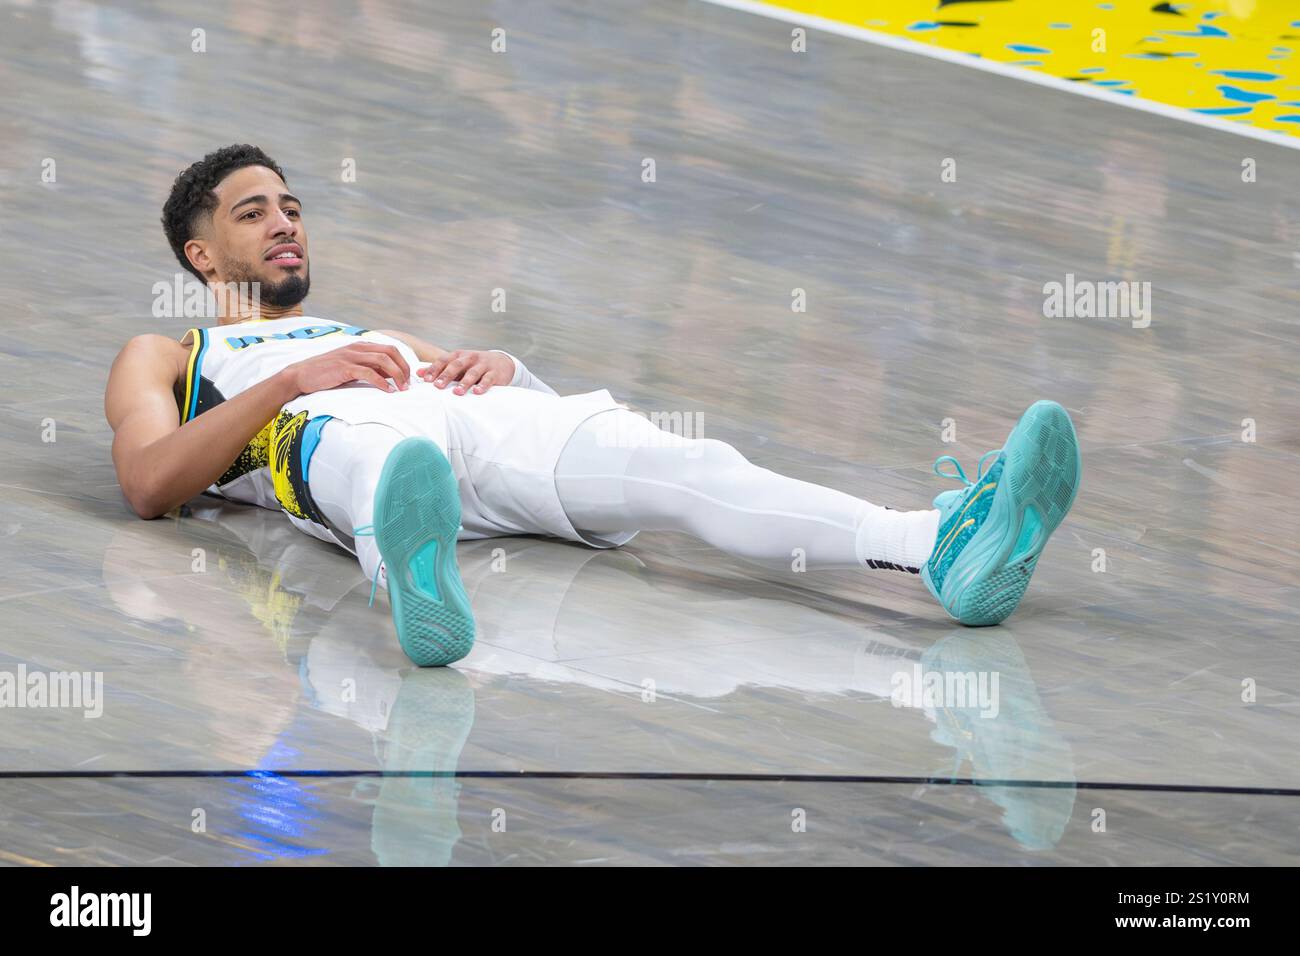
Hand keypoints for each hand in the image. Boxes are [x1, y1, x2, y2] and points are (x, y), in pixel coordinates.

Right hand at [282, 343, 410, 395]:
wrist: (301, 375)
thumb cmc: (326, 373)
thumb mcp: (350, 366)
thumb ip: (368, 367)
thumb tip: (389, 376)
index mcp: (360, 346)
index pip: (390, 348)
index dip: (403, 362)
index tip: (408, 377)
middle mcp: (357, 348)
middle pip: (390, 352)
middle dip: (403, 368)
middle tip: (408, 384)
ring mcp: (351, 356)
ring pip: (382, 360)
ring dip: (396, 375)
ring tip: (401, 388)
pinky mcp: (344, 368)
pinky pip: (369, 373)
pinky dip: (381, 382)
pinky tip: (387, 390)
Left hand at [418, 349, 514, 394]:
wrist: (502, 362)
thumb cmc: (474, 365)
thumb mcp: (458, 364)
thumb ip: (440, 368)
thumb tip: (419, 373)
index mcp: (459, 355)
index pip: (444, 360)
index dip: (435, 369)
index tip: (426, 380)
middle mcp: (470, 358)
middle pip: (457, 365)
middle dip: (446, 375)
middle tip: (438, 386)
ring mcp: (483, 365)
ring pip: (472, 372)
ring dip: (464, 382)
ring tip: (457, 392)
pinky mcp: (495, 373)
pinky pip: (488, 379)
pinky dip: (483, 385)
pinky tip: (477, 392)